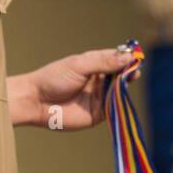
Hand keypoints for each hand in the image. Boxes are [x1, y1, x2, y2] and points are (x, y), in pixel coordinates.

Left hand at [14, 47, 129, 129]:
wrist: (36, 102)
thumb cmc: (54, 78)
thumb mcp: (80, 65)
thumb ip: (104, 62)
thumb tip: (128, 58)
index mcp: (95, 65)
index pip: (116, 59)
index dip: (127, 58)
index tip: (136, 58)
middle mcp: (100, 80)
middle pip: (121, 75)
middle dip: (129, 72)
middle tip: (135, 71)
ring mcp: (100, 97)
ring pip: (120, 92)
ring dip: (126, 87)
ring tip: (129, 81)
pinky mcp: (98, 114)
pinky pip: (114, 108)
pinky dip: (120, 103)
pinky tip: (122, 97)